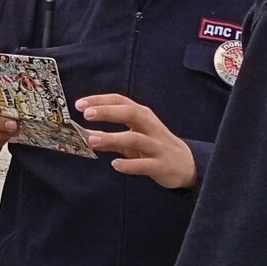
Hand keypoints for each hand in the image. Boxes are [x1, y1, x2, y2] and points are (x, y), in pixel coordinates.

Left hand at [75, 94, 196, 189]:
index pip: (121, 101)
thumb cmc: (155, 146)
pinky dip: (129, 165)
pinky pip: (144, 164)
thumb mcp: (133, 138)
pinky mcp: (160, 165)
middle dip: (108, 112)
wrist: (187, 164)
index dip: (101, 100)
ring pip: (135, 138)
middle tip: (86, 114)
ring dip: (113, 138)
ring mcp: (156, 145)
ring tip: (92, 140)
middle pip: (130, 113)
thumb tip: (85, 136)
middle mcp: (150, 126)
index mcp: (143, 116)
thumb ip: (110, 138)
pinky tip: (115, 165)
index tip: (80, 104)